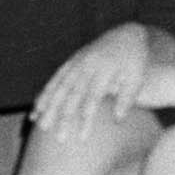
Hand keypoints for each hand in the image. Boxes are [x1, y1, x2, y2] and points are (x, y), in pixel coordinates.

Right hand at [31, 23, 163, 140]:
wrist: (126, 35)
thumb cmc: (134, 60)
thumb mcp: (137, 76)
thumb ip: (128, 97)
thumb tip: (118, 119)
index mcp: (104, 70)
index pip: (93, 99)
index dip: (86, 120)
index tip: (82, 139)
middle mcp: (87, 66)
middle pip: (72, 96)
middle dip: (64, 118)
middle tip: (59, 139)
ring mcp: (76, 63)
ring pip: (59, 88)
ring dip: (49, 107)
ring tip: (40, 125)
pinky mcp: (70, 62)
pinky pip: (54, 80)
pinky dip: (44, 95)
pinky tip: (36, 109)